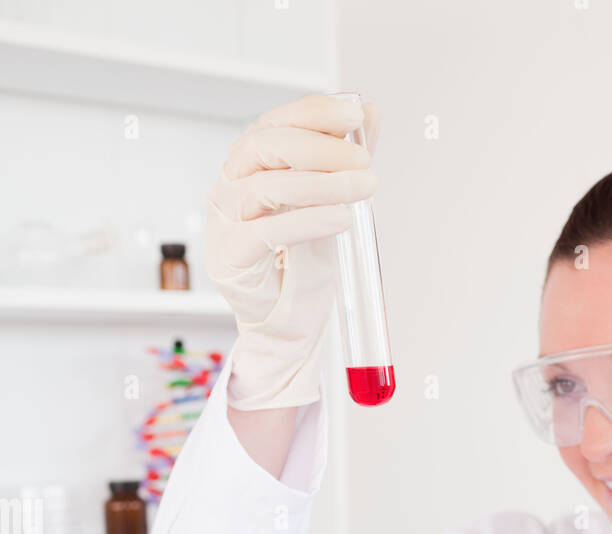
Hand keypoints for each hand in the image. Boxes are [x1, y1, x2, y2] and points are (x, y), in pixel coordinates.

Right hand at [206, 93, 380, 409]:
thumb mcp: (330, 205)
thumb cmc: (301, 267)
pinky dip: (309, 220)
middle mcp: (231, 185)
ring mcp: (225, 220)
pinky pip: (267, 231)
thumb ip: (346, 161)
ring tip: (363, 189)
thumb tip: (371, 113)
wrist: (286, 326)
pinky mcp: (230, 256)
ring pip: (266, 187)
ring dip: (322, 184)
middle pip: (265, 146)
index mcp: (251, 165)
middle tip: (363, 161)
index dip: (314, 113)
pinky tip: (340, 219)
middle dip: (319, 147)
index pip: (276, 123)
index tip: (355, 115)